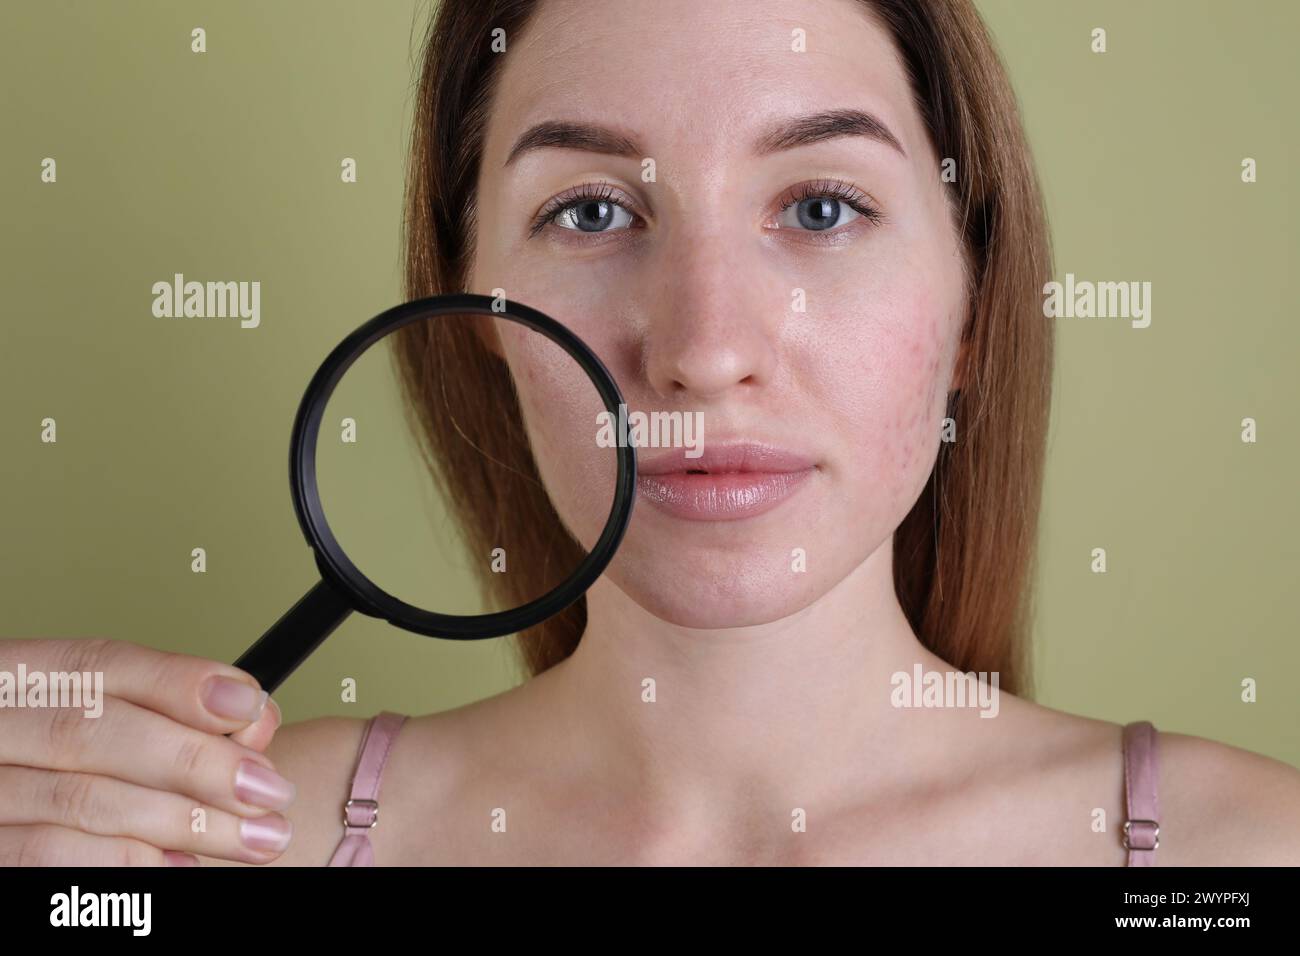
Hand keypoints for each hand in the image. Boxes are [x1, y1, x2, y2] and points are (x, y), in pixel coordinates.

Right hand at [0, 638, 293, 864]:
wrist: (16, 817)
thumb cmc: (66, 768)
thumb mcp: (107, 723)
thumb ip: (171, 712)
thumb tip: (252, 718)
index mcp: (15, 677)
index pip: (99, 664)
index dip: (180, 684)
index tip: (252, 707)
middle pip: (94, 732)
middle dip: (197, 761)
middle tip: (271, 790)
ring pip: (83, 800)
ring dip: (183, 821)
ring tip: (253, 838)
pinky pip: (50, 856)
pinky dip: (128, 862)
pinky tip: (183, 864)